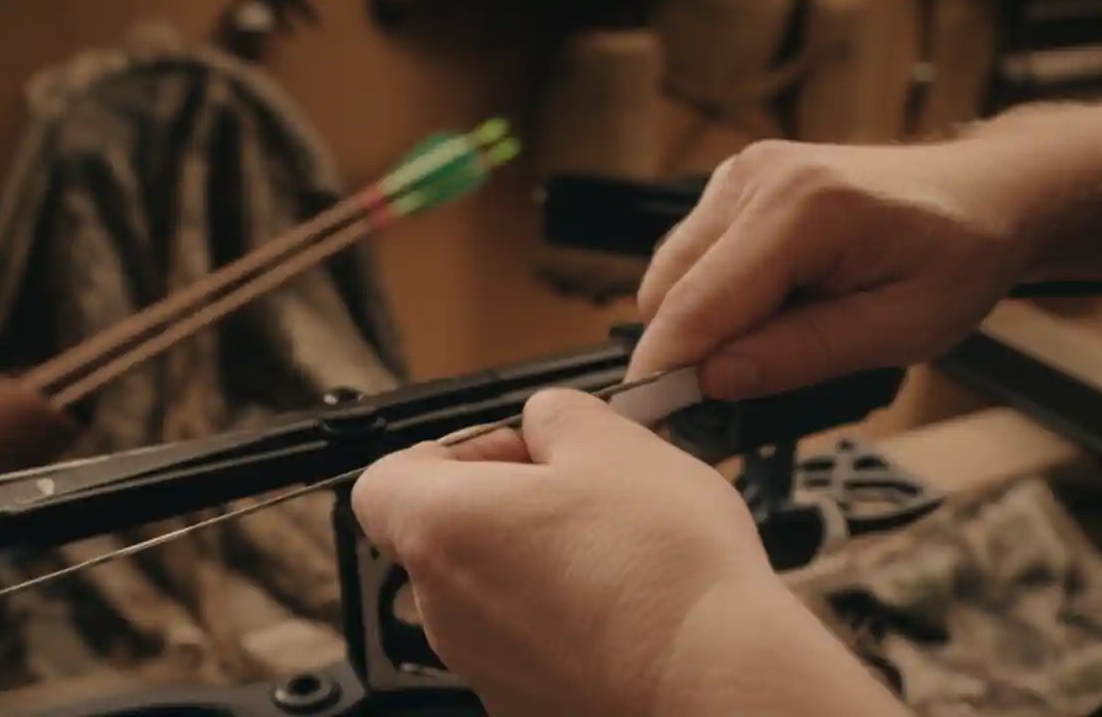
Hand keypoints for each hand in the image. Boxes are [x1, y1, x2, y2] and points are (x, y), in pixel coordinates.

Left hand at [352, 389, 905, 716]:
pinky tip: (629, 602)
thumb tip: (546, 421)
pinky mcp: (528, 704)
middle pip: (446, 535)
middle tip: (579, 486)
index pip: (383, 481)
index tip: (513, 450)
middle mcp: (444, 609)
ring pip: (492, 591)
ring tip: (618, 545)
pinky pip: (531, 642)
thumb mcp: (613, 440)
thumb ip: (556, 413)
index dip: (445, 453)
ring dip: (539, 559)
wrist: (718, 681)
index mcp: (442, 530)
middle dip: (506, 501)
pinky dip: (566, 616)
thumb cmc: (661, 569)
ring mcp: (484, 666)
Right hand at [628, 139, 1031, 396]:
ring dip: (697, 325)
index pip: (699, 304)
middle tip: (720, 406)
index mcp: (803, 207)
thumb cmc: (956, 258)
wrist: (981, 192)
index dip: (666, 371)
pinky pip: (689, 257)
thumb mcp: (902, 329)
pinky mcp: (733, 183)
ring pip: (669, 275)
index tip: (648, 426)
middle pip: (668, 290)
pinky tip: (763, 312)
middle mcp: (757, 176)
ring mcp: (739, 173)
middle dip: (682, 353)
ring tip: (765, 348)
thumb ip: (803, 354)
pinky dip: (708, 298)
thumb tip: (712, 381)